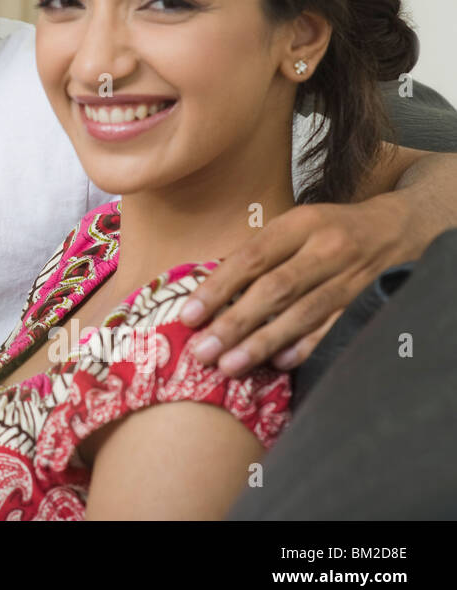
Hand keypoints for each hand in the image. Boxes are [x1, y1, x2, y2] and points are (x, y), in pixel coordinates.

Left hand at [179, 194, 409, 376]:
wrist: (401, 228)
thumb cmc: (331, 230)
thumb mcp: (295, 226)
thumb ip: (259, 255)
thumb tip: (208, 293)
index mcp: (300, 224)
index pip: (251, 258)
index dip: (217, 289)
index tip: (188, 317)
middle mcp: (327, 249)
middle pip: (274, 290)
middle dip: (234, 324)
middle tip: (202, 351)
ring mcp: (352, 278)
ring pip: (302, 315)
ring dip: (262, 343)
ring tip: (229, 365)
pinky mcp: (369, 302)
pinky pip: (334, 330)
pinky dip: (305, 348)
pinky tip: (278, 364)